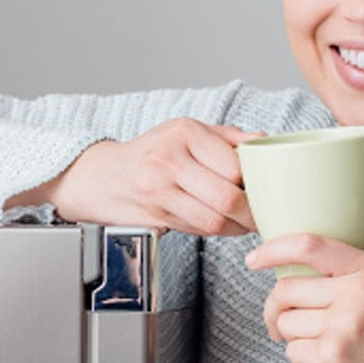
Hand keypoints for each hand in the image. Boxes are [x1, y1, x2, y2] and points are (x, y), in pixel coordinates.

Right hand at [42, 119, 266, 235]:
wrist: (100, 176)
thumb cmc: (149, 152)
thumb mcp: (184, 131)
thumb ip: (226, 137)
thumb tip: (263, 140)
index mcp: (183, 132)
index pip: (235, 165)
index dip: (255, 181)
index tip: (263, 186)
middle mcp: (168, 160)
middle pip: (226, 197)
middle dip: (251, 212)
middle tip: (261, 212)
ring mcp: (158, 190)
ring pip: (213, 220)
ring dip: (237, 226)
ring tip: (244, 220)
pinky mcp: (154, 216)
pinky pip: (197, 230)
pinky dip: (217, 231)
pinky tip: (222, 224)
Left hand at [246, 233, 363, 362]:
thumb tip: (323, 243)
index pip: (309, 245)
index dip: (273, 250)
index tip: (254, 259)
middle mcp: (361, 292)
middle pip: (286, 288)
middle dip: (276, 311)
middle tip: (283, 327)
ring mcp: (347, 322)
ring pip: (285, 321)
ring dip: (294, 340)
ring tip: (326, 350)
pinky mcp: (334, 354)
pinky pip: (292, 350)